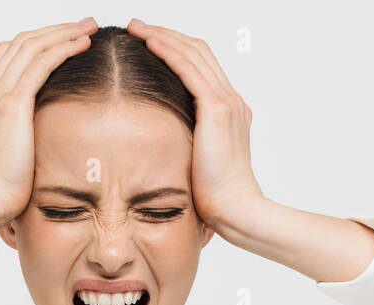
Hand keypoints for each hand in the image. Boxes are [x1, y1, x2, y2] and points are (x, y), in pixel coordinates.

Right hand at [0, 18, 99, 224]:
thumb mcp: (2, 161)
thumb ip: (12, 144)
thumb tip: (29, 148)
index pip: (8, 57)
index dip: (36, 44)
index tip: (60, 42)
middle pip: (20, 44)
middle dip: (53, 31)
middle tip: (81, 25)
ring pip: (31, 46)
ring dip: (62, 32)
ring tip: (88, 27)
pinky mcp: (12, 105)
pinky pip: (41, 63)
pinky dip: (63, 48)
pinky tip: (82, 44)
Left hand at [125, 18, 265, 232]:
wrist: (236, 209)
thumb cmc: (217, 199)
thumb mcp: (200, 164)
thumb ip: (188, 147)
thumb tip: (163, 151)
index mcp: (229, 112)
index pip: (203, 67)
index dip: (177, 50)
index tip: (151, 43)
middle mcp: (231, 100)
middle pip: (199, 52)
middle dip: (167, 35)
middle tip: (138, 27)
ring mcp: (227, 102)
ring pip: (193, 54)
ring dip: (163, 37)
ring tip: (137, 28)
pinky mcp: (217, 110)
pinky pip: (189, 69)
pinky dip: (168, 52)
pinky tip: (149, 43)